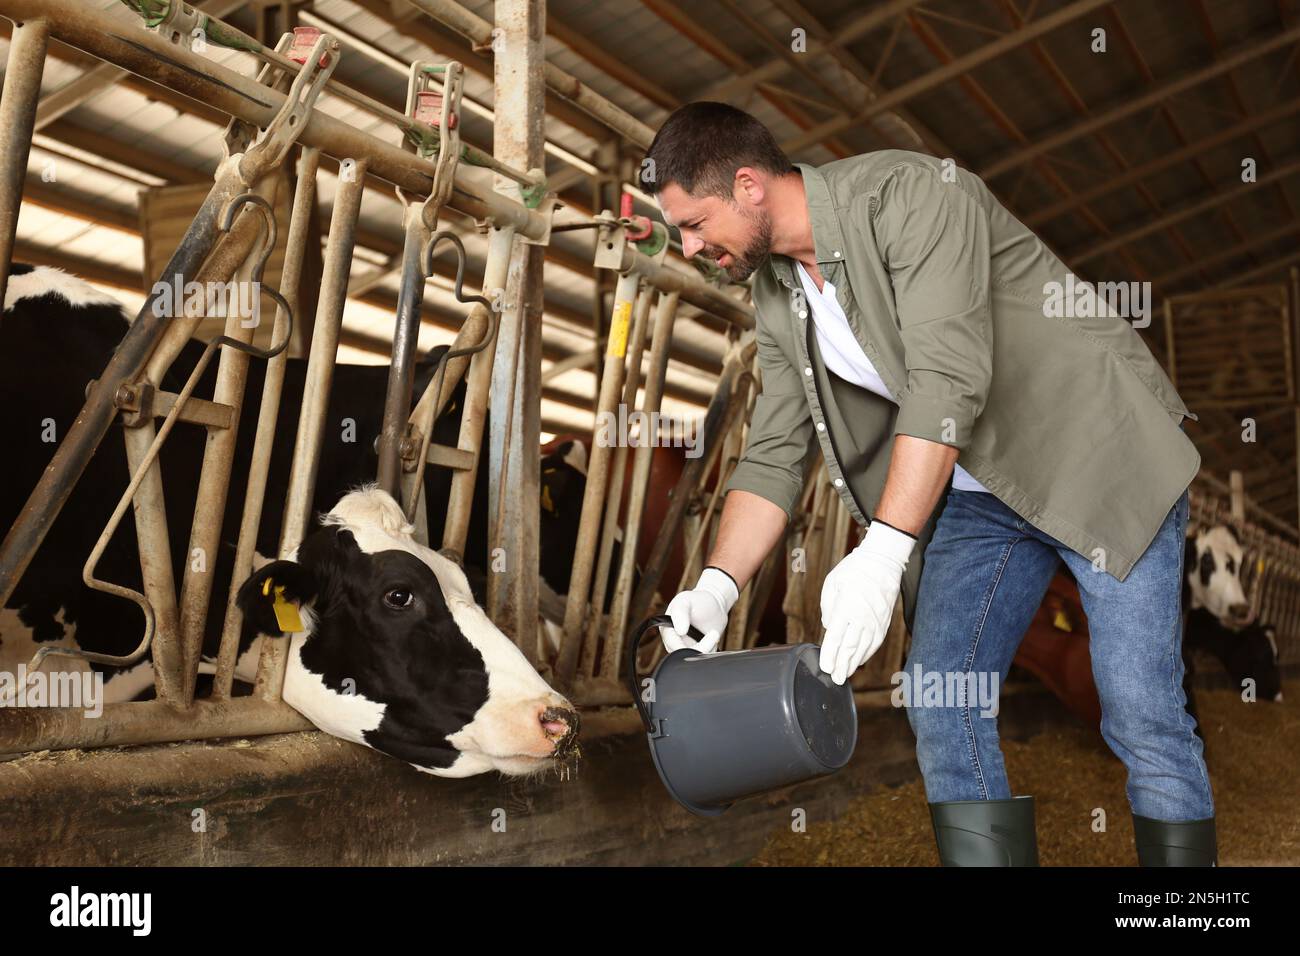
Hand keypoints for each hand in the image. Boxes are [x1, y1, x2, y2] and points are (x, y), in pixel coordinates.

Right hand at [660, 566, 739, 653]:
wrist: (714, 605)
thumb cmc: (698, 600)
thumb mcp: (687, 601)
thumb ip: (680, 613)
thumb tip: (680, 631)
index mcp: (667, 630)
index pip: (673, 646)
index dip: (688, 645)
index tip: (707, 635)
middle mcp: (674, 641)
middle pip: (683, 656)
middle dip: (702, 647)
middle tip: (714, 633)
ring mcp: (685, 648)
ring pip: (694, 659)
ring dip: (708, 648)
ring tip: (714, 633)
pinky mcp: (697, 653)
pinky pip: (702, 659)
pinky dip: (711, 651)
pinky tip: (714, 639)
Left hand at [819, 519, 915, 684]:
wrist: (883, 562)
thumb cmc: (854, 570)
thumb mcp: (832, 583)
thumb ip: (828, 607)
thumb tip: (830, 626)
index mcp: (847, 607)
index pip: (836, 638)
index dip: (830, 655)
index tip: (826, 667)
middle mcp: (863, 618)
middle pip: (850, 647)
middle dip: (842, 665)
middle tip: (835, 679)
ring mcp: (876, 621)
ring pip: (864, 648)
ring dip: (854, 663)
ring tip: (845, 675)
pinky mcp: (884, 622)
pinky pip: (875, 642)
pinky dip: (866, 653)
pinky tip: (859, 660)